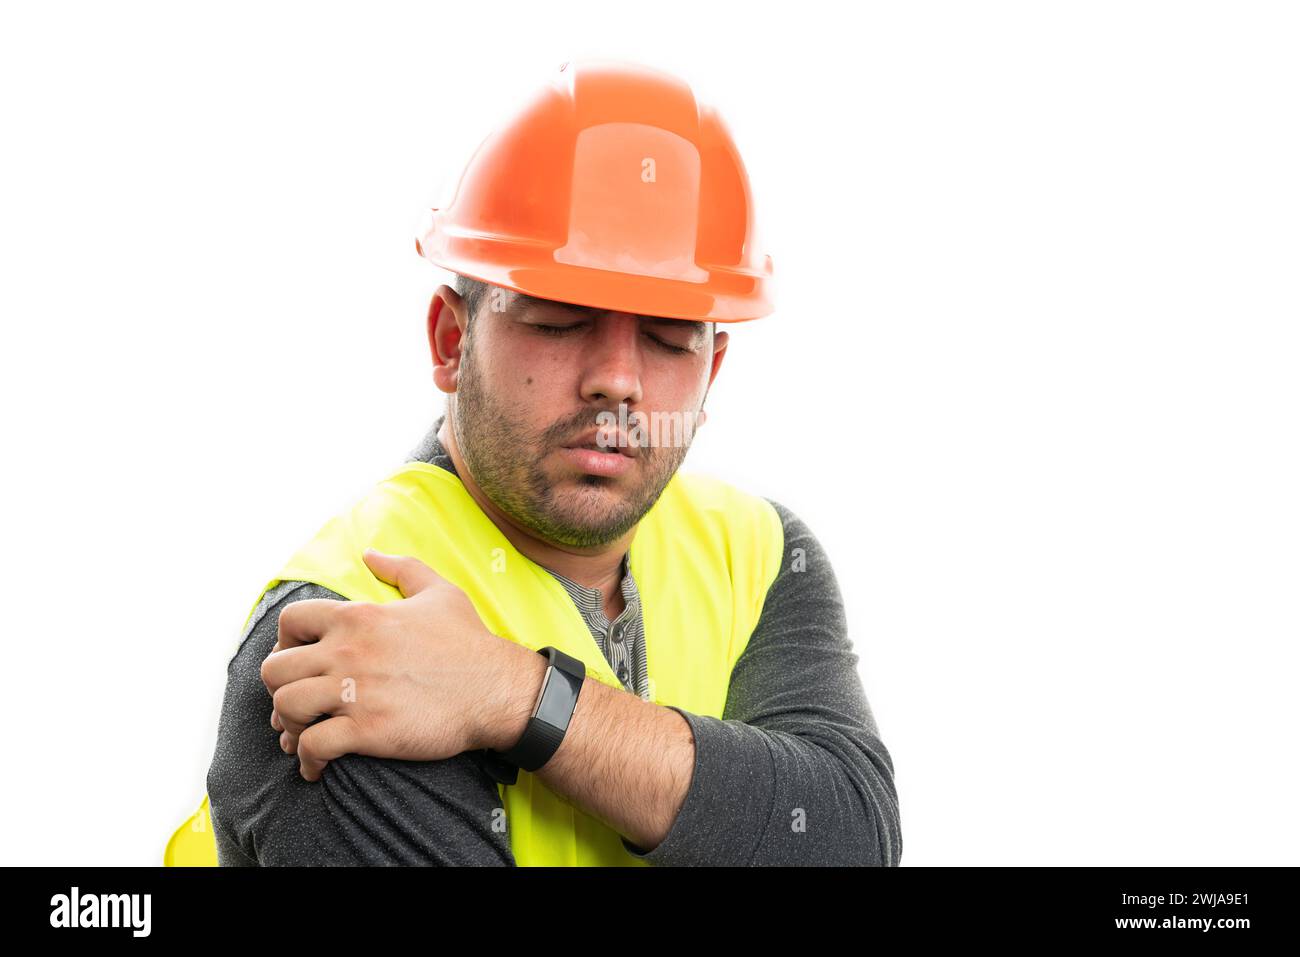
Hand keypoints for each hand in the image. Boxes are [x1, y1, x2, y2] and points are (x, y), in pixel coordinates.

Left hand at [261, 549, 540, 780]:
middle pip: (275, 669)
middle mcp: (348, 651)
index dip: (285, 642)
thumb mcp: (439, 591)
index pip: (289, 622)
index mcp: (358, 617)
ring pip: (286, 707)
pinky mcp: (367, 731)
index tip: (299, 660)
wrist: (496, 689)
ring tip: (301, 736)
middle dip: (279, 688)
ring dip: (288, 725)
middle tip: (297, 702)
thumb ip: (401, 568)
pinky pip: (312, 746)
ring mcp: (354, 692)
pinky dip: (308, 760)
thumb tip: (370, 553)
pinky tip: (318, 766)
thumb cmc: (468, 642)